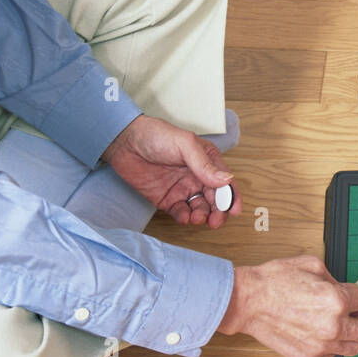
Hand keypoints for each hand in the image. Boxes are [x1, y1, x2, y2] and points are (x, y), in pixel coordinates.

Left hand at [101, 114, 238, 226]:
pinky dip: (185, 217)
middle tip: (215, 221)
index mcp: (208, 161)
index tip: (232, 210)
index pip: (225, 182)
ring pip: (200, 208)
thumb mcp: (185, 144)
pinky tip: (184, 216)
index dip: (231, 197)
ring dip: (202, 216)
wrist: (124, 142)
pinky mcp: (167, 199)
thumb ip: (205, 164)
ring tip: (197, 217)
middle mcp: (198, 177)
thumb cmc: (156, 135)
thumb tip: (226, 180)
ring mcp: (182, 189)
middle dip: (218, 212)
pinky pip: (181, 212)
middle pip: (215, 200)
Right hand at [218, 256, 357, 356]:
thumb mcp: (313, 265)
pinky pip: (331, 354)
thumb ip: (337, 279)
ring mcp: (320, 345)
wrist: (248, 301)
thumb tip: (349, 289)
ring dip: (352, 335)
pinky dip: (331, 344)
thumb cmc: (275, 281)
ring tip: (340, 324)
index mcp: (336, 301)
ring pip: (353, 348)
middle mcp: (332, 326)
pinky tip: (321, 331)